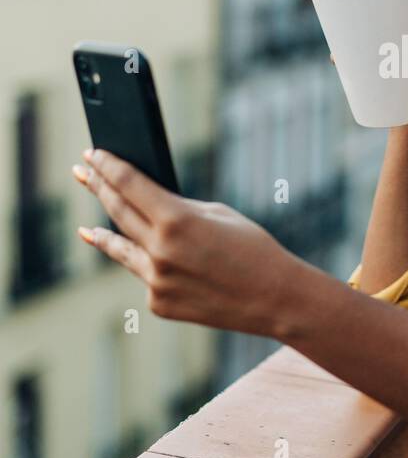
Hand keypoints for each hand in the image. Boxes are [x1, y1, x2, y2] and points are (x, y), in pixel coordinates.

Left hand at [72, 148, 309, 336]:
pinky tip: (156, 265)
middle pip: (117, 211)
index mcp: (176, 219)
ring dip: (103, 236)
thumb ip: (177, 209)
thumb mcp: (217, 214)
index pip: (129, 184)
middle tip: (81, 173)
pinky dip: (150, 267)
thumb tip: (148, 205)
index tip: (93, 154)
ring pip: (122, 250)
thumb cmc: (253, 248)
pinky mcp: (159, 304)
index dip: (108, 166)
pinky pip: (147, 277)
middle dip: (98, 188)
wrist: (275, 298)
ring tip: (85, 229)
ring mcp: (156, 281)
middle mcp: (159, 251)